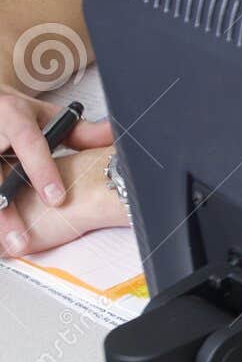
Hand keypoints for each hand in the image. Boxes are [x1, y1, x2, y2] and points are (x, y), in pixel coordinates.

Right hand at [0, 86, 114, 253]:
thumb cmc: (22, 118)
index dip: (43, 173)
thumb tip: (111, 133)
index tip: (57, 200)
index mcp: (14, 116)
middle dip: (6, 209)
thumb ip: (80, 132)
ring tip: (8, 245)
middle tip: (20, 239)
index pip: (29, 144)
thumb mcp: (49, 117)